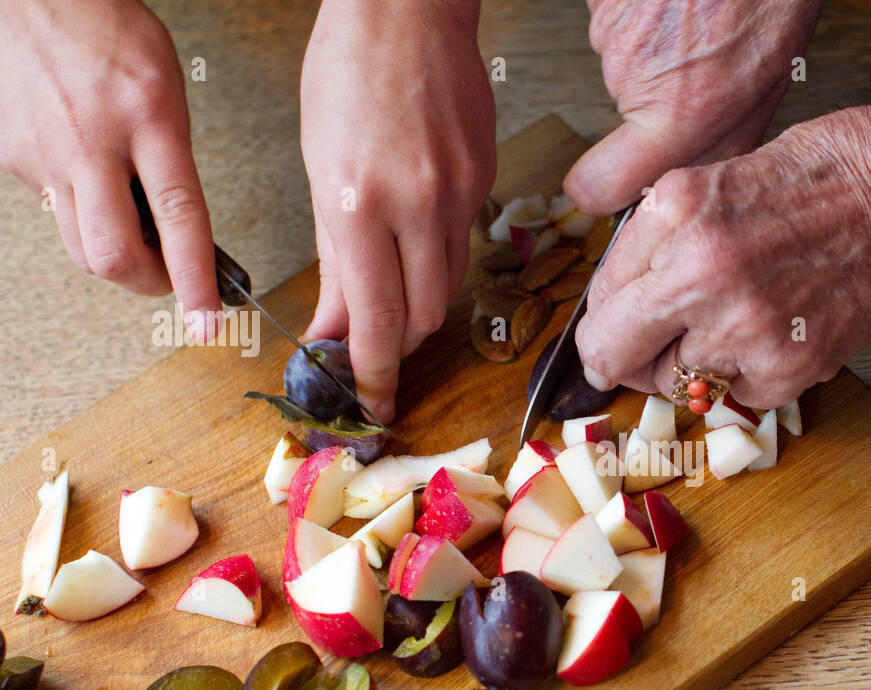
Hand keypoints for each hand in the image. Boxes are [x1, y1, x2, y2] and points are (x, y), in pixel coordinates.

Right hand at [0, 0, 220, 338]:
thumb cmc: (108, 33)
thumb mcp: (167, 91)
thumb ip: (174, 162)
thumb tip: (181, 232)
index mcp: (148, 118)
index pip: (180, 220)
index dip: (196, 282)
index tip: (207, 322)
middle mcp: (92, 140)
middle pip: (113, 256)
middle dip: (148, 284)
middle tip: (168, 277)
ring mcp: (45, 152)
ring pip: (81, 247)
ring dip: (116, 256)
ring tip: (136, 229)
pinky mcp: (13, 158)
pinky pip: (54, 210)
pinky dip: (82, 210)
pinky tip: (90, 175)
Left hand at [300, 0, 494, 421]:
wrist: (406, 10)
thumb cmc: (347, 72)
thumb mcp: (317, 166)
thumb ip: (333, 254)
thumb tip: (336, 323)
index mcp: (358, 203)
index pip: (374, 320)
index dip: (372, 373)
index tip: (369, 402)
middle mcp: (417, 207)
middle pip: (420, 319)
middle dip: (395, 345)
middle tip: (370, 348)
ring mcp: (459, 196)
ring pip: (447, 291)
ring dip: (417, 309)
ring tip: (392, 294)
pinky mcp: (485, 183)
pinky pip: (463, 248)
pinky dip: (437, 263)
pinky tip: (417, 241)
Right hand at [565, 0, 823, 214]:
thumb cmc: (765, 5)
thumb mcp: (764, 93)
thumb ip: (719, 149)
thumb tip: (683, 184)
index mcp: (679, 113)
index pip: (595, 186)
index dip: (600, 190)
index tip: (615, 184)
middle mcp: (634, 76)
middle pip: (619, 118)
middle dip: (652, 104)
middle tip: (699, 68)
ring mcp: (612, 31)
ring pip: (619, 67)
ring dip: (653, 54)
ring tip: (697, 26)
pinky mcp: (602, 0)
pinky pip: (615, 25)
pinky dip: (642, 18)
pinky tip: (678, 6)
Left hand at [575, 95, 870, 408]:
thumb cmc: (818, 179)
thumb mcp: (712, 181)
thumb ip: (656, 241)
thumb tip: (618, 303)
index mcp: (675, 216)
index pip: (600, 302)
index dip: (609, 317)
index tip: (622, 325)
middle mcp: (700, 275)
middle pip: (615, 358)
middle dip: (624, 359)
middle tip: (648, 352)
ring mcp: (744, 329)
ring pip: (674, 385)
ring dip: (691, 367)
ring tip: (731, 327)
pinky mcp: (786, 369)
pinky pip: (735, 397)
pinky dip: (746, 377)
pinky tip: (774, 336)